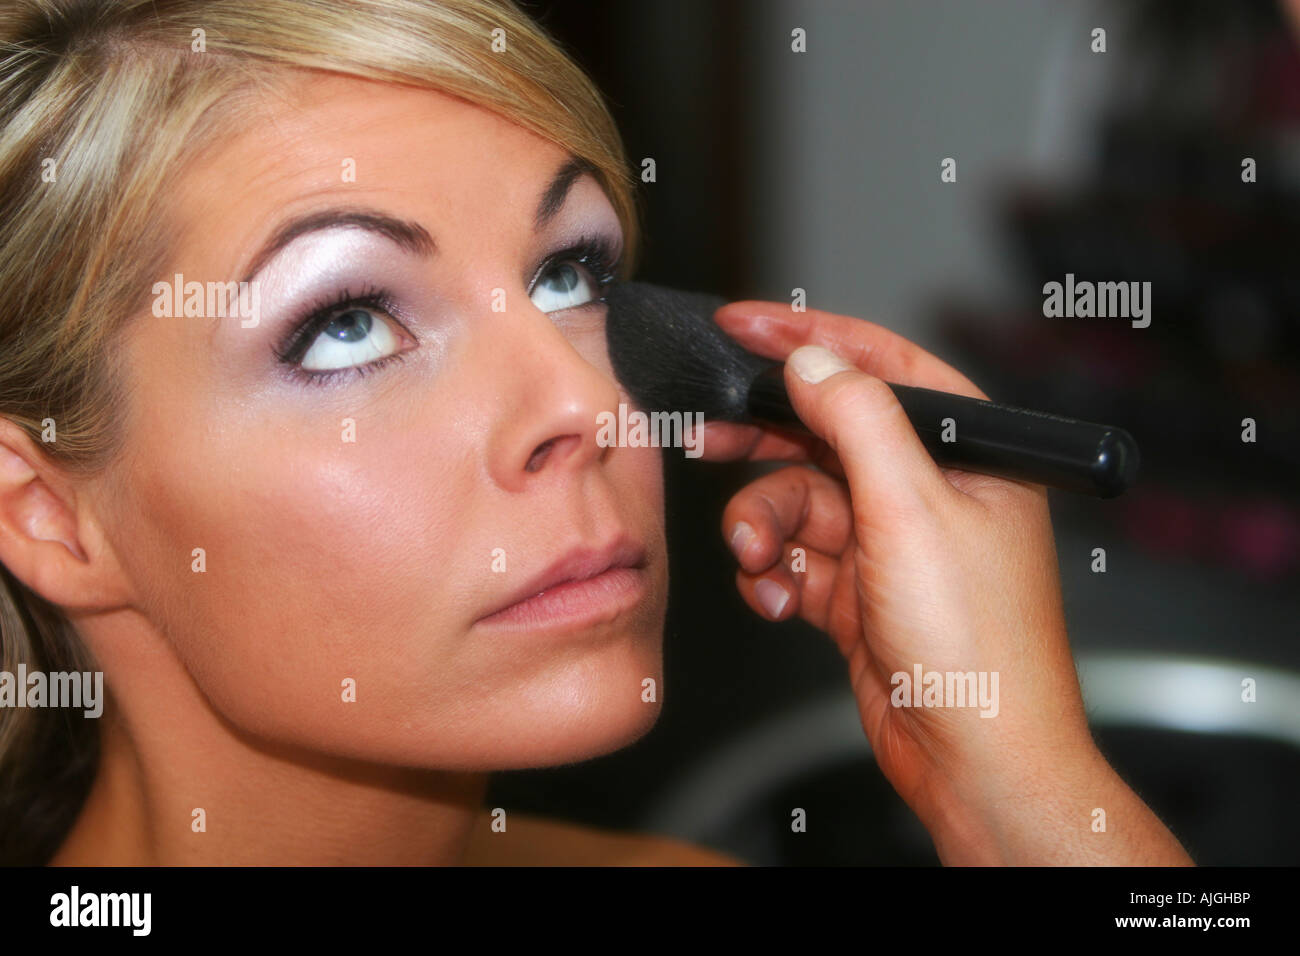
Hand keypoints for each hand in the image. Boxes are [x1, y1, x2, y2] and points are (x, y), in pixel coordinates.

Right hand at [700, 300, 1191, 864]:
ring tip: (758, 559)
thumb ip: (858, 421)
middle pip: (824, 434)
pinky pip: (794, 558)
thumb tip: (812, 360)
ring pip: (797, 501)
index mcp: (965, 451)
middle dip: (762, 440)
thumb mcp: (911, 512)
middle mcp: (928, 490)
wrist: (974, 761)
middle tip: (706, 435)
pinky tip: (779, 601)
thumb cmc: (977, 648)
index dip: (808, 338)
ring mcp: (890, 543)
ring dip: (764, 527)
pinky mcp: (858, 591)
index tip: (742, 325)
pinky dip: (775, 575)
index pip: (880, 365)